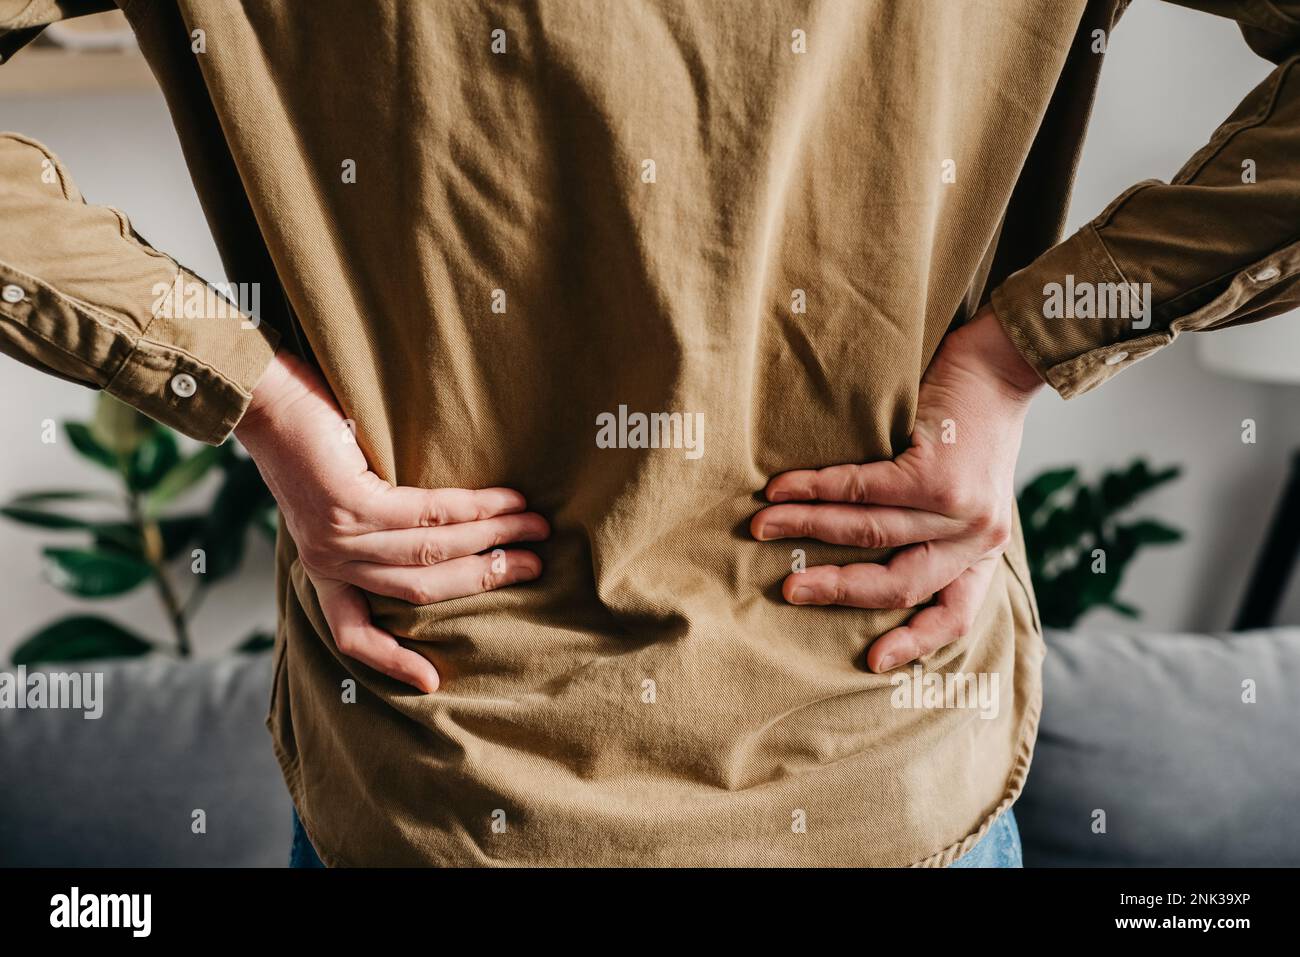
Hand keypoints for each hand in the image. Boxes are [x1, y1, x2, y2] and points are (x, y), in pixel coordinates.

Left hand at [235, 351, 548, 692]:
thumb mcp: (336, 501)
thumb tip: (449, 541)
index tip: (433, 682)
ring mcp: (339, 535)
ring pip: (432, 552)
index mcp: (325, 569)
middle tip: (532, 565)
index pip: (353, 631)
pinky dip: (476, 510)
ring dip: (493, 539)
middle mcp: (329, 561)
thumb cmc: (310, 441)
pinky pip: (429, 515)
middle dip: (485, 578)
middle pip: (421, 589)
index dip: (392, 660)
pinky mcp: (351, 504)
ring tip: (533, 527)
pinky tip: (506, 501)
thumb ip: (374, 530)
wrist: (266, 397)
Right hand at [750, 305, 1041, 672]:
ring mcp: (961, 508)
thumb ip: (930, 528)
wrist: (1002, 364)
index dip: (914, 642)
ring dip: (808, 530)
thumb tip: (853, 556)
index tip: (873, 662)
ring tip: (765, 526)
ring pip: (870, 533)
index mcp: (982, 551)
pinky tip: (785, 489)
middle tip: (788, 591)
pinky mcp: (938, 473)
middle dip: (837, 590)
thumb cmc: (971, 427)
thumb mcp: (965, 491)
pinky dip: (816, 489)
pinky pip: (863, 490)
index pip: (954, 614)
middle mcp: (978, 538)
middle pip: (900, 583)